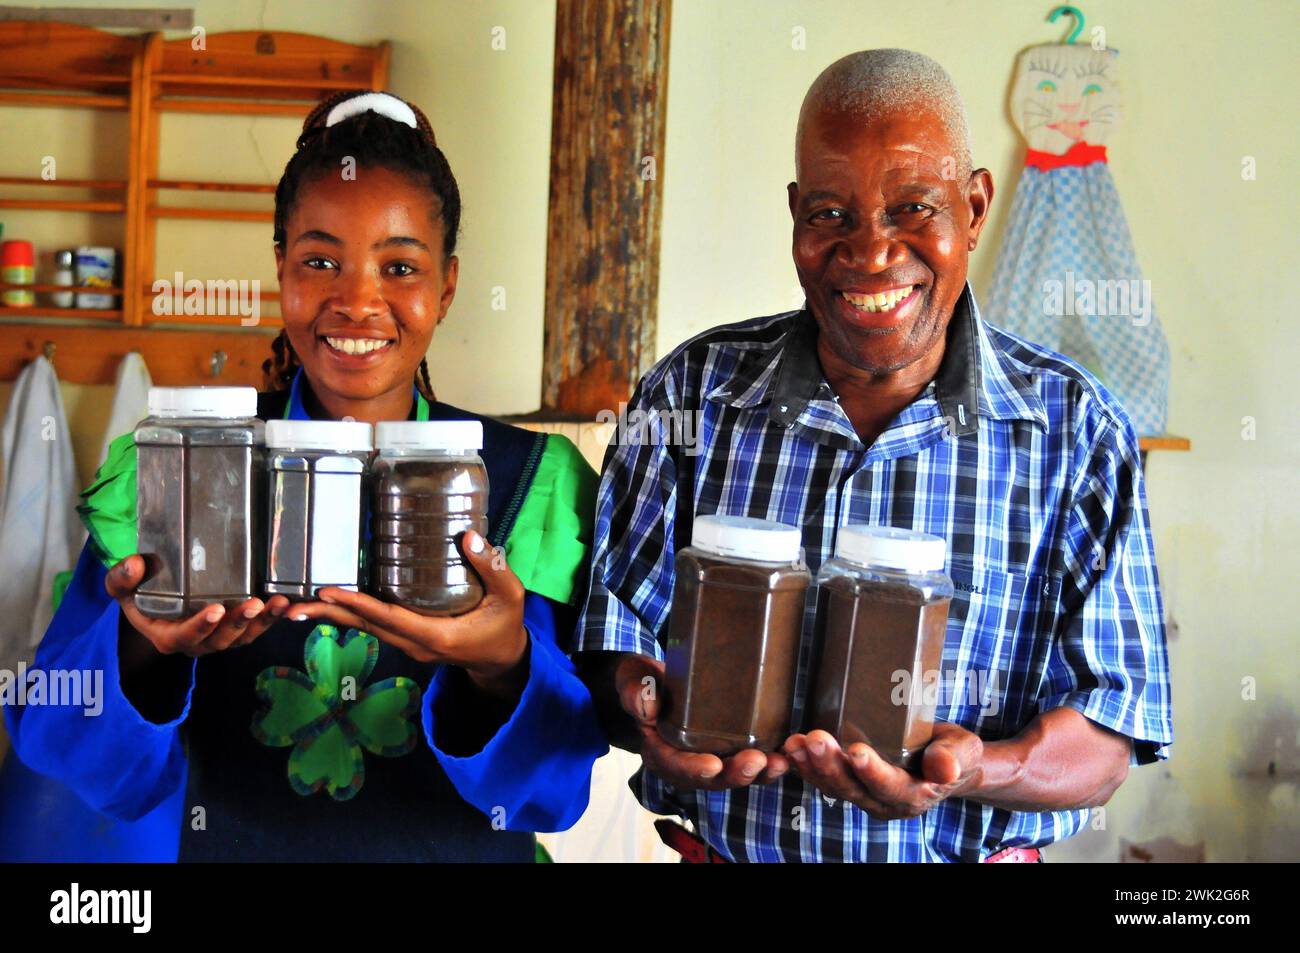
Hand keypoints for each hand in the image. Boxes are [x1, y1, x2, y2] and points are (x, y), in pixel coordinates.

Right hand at [106, 554, 289, 656]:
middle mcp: (197, 642)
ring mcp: (220, 637)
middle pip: (221, 639)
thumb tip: (133, 564)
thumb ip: (122, 579)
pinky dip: (273, 618)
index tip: (214, 610)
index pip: (185, 636)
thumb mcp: (121, 587)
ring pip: (244, 635)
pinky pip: (257, 628)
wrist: (155, 597)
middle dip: (239, 623)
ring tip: (278, 604)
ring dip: (264, 621)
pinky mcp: (237, 628)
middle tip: (255, 605)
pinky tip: (286, 603)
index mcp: (168, 636)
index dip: (200, 627)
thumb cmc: (139, 592)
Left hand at [290, 530, 528, 691]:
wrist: (502, 658)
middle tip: (292, 603)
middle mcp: (416, 644)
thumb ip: (492, 567)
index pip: (390, 619)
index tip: (330, 591)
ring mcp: (410, 645)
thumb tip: (468, 537)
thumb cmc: (505, 625)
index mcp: (437, 635)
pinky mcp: (408, 639)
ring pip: (365, 629)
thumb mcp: (509, 596)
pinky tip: (330, 605)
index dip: (359, 604)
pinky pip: (373, 627)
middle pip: (366, 627)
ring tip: (296, 607)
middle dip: (329, 613)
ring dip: (332, 616)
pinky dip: (349, 616)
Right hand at [615, 654, 790, 789]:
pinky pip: (748, 761)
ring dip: (759, 773)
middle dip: (736, 774)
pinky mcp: (728, 749)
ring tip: (780, 762)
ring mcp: (709, 757)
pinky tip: (789, 755)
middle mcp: (686, 763)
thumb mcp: (633, 682)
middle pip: (712, 778)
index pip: (676, 766)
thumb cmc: (642, 682)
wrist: (654, 682)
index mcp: (660, 752)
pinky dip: (768, 762)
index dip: (694, 769)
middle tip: (757, 761)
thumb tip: (647, 704)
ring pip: (734, 774)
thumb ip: (637, 692)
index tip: (713, 765)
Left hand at [783, 724, 983, 819]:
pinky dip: (804, 765)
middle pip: (853, 789)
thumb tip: (944, 770)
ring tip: (795, 743)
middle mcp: (884, 802)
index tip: (856, 752)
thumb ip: (955, 758)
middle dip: (831, 766)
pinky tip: (789, 749)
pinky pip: (822, 779)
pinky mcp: (849, 783)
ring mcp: (863, 794)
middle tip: (814, 740)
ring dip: (811, 766)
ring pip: (833, 785)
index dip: (873, 772)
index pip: (891, 787)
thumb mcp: (966, 751)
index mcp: (915, 796)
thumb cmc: (955, 752)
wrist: (944, 758)